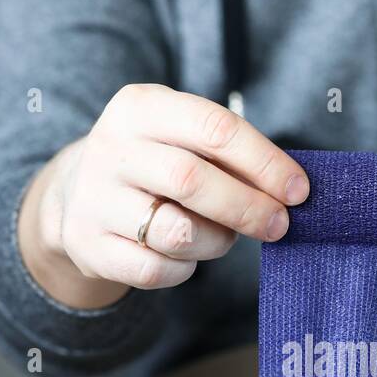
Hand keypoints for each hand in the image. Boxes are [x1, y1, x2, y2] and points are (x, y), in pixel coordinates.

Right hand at [22, 84, 308, 306]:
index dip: (264, 162)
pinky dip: (183, 269)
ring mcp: (94, 198)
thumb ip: (230, 156)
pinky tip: (185, 256)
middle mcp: (110, 148)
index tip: (299, 191)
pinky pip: (155, 269)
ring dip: (216, 242)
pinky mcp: (89, 245)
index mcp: (140, 107)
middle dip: (248, 207)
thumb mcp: (183, 138)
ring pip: (176, 232)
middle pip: (192, 180)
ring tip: (223, 238)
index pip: (214, 128)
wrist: (77, 195)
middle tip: (279, 225)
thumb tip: (290, 191)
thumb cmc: (156, 164)